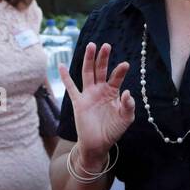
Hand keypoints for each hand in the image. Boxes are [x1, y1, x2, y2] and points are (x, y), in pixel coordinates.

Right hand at [59, 42, 134, 169]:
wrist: (98, 144)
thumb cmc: (113, 130)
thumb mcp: (125, 119)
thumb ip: (128, 106)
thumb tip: (127, 92)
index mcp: (112, 93)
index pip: (116, 78)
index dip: (120, 71)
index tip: (125, 64)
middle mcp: (100, 90)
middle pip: (101, 70)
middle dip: (103, 58)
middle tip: (106, 45)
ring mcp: (88, 95)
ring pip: (87, 73)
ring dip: (89, 60)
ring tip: (91, 46)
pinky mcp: (78, 102)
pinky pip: (71, 88)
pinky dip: (65, 77)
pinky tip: (61, 65)